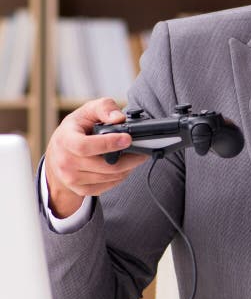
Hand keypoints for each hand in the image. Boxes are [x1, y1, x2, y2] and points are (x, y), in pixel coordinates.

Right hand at [44, 98, 146, 217]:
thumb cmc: (76, 130)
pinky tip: (124, 166)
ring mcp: (71, 178)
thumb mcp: (88, 111)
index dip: (108, 143)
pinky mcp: (80, 189)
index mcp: (65, 140)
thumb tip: (118, 118)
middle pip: (105, 166)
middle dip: (130, 158)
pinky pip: (108, 186)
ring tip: (135, 157)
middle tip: (143, 150)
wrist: (58, 153)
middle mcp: (65, 162)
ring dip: (128, 167)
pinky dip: (121, 176)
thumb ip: (105, 108)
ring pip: (110, 177)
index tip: (128, 139)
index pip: (85, 146)